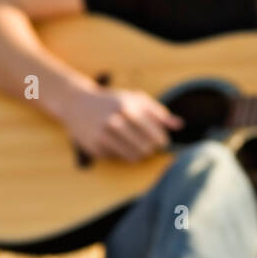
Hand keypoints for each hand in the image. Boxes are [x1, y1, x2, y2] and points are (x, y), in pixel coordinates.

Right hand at [57, 84, 182, 160]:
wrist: (77, 103)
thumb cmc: (112, 101)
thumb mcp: (135, 99)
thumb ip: (158, 112)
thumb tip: (179, 125)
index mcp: (128, 108)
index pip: (155, 136)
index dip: (162, 142)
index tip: (161, 141)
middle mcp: (114, 121)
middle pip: (146, 149)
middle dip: (150, 149)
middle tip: (148, 145)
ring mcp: (103, 135)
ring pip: (133, 157)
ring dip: (139, 154)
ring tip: (137, 146)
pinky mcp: (95, 147)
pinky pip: (118, 158)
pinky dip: (121, 153)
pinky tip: (116, 143)